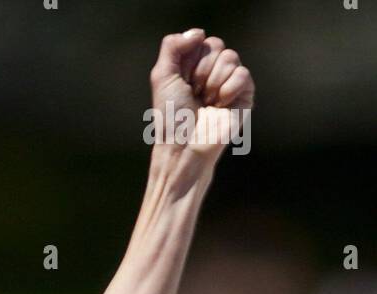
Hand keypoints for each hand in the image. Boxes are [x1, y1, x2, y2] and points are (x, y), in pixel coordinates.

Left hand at [150, 29, 253, 161]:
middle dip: (201, 70)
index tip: (182, 82)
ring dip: (213, 82)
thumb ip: (172, 46)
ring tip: (206, 103)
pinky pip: (243, 74)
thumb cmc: (172, 118)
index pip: (201, 40)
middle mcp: (212, 71)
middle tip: (194, 94)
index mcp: (193, 65)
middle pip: (216, 45)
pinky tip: (220, 106)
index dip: (190, 60)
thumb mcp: (162, 76)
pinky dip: (228, 90)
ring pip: (230, 57)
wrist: (185, 147)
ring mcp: (229, 82)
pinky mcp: (244, 95)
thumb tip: (199, 32)